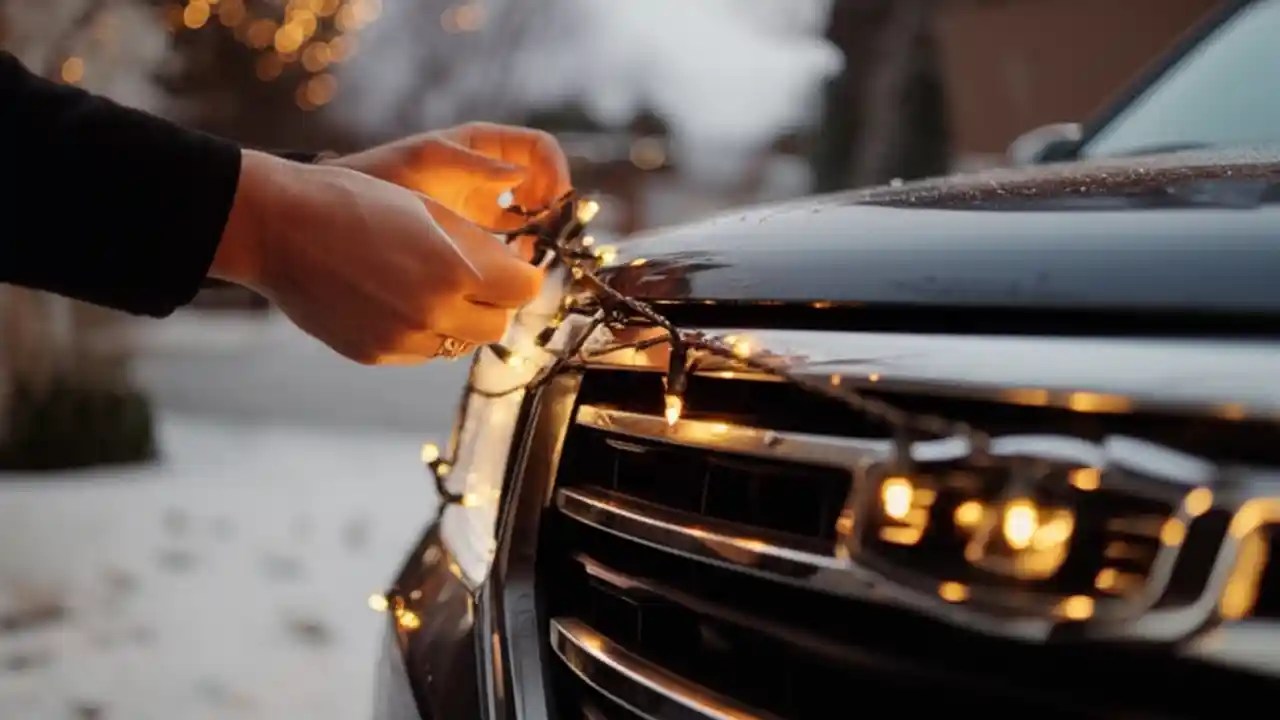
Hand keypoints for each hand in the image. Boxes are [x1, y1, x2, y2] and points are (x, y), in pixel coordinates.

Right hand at [211, 150, 540, 364]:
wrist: (279, 228)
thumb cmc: (355, 203)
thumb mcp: (429, 210)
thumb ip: (479, 246)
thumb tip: (517, 271)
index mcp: (453, 270)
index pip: (524, 291)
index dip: (523, 275)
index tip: (514, 265)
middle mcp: (432, 312)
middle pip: (497, 325)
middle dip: (494, 302)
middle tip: (475, 278)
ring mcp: (402, 338)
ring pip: (459, 343)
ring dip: (458, 319)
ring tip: (429, 284)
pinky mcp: (375, 353)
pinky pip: (420, 350)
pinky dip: (422, 331)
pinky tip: (396, 298)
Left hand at [325, 121, 572, 234]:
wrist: (340, 214)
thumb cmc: (382, 175)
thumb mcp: (429, 161)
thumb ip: (475, 164)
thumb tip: (522, 175)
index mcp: (483, 145)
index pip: (540, 148)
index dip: (555, 170)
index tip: (552, 201)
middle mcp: (488, 172)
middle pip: (542, 184)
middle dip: (551, 207)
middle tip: (544, 234)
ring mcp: (481, 204)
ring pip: (530, 215)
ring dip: (537, 234)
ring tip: (526, 256)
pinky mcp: (471, 235)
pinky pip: (508, 241)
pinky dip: (515, 255)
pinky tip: (505, 270)